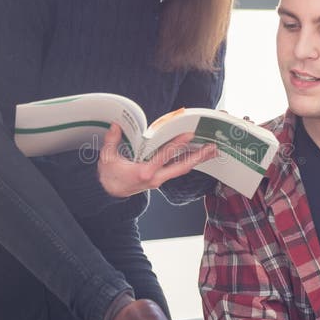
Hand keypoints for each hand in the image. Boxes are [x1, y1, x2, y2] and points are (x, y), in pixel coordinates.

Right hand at [97, 123, 217, 197]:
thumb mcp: (107, 158)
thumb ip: (111, 141)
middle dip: (198, 157)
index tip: (189, 135)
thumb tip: (116, 125)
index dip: (177, 145)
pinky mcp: (161, 178)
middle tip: (212, 147)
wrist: (110, 194)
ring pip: (182, 169)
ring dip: (197, 159)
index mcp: (143, 172)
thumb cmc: (110, 176)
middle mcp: (155, 177)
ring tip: (212, 150)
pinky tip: (198, 155)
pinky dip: (188, 161)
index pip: (163, 156)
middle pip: (181, 167)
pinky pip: (177, 169)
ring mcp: (159, 179)